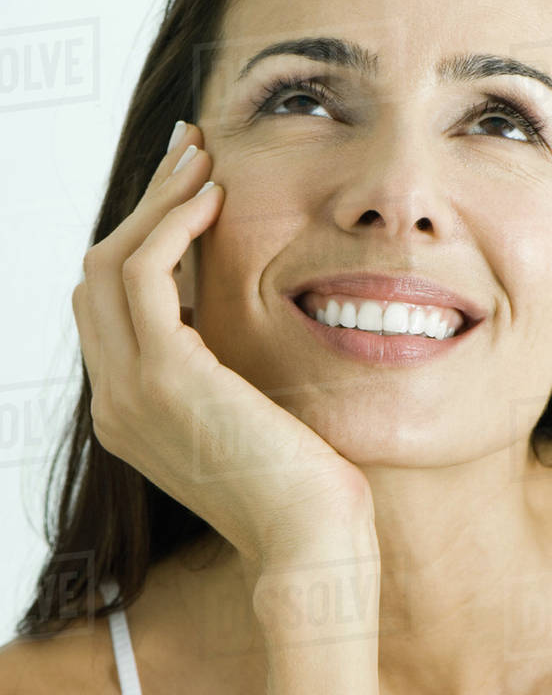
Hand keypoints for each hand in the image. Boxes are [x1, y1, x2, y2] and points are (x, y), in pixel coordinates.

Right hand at [72, 122, 375, 570]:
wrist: (311, 542)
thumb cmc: (298, 482)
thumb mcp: (243, 413)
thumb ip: (217, 368)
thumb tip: (226, 308)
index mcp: (128, 409)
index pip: (111, 303)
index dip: (142, 235)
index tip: (186, 188)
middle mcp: (112, 399)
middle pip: (99, 273)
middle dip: (143, 204)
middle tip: (188, 152)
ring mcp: (127, 389)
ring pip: (112, 262)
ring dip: (156, 200)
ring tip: (201, 156)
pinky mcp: (162, 376)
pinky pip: (145, 272)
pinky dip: (171, 224)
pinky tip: (213, 198)